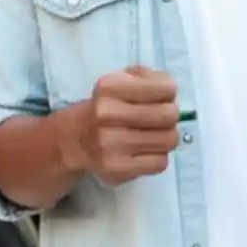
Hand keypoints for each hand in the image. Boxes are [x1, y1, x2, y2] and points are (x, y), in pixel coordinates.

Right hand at [70, 66, 179, 185]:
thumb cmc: (107, 105)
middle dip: (170, 116)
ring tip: (154, 135)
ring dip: (166, 137)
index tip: (161, 97)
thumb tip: (170, 90)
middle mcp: (107, 114)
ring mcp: (111, 144)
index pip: (165, 88)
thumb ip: (148, 77)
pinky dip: (158, 157)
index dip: (169, 92)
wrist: (76, 138)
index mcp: (109, 87)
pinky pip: (160, 163)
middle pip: (169, 115)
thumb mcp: (121, 79)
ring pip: (168, 140)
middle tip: (161, 119)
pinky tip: (145, 151)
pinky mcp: (117, 169)